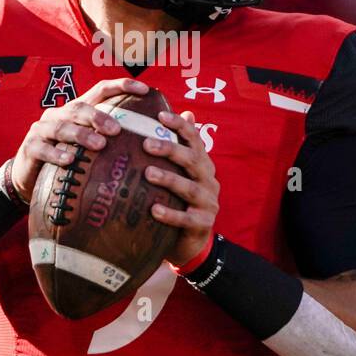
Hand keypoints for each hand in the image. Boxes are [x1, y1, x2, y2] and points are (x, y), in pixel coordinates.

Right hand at [9, 77, 149, 203]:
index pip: (100, 91)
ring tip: (100, 145)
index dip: (121, 86)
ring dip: (82, 135)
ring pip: (61, 126)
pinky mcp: (29, 148)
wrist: (30, 179)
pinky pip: (42, 149)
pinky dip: (56, 154)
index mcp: (76, 110)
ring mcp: (42, 130)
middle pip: (79, 108)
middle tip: (117, 130)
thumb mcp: (89, 149)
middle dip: (99, 116)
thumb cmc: (69, 162)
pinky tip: (70, 161)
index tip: (145, 89)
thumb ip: (113, 141)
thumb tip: (152, 143)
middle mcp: (59, 115)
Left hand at [142, 109, 219, 265]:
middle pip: (193, 160)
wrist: (189, 242)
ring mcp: (208, 203)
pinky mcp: (203, 224)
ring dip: (169, 179)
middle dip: (171, 149)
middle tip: (146, 144)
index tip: (160, 116)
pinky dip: (171, 214)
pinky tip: (153, 210)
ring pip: (190, 188)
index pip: (195, 139)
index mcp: (202, 165)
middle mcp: (208, 181)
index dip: (180, 126)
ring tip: (148, 173)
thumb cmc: (178, 202)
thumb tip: (186, 112)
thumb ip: (178, 149)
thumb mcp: (179, 175)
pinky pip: (187, 219)